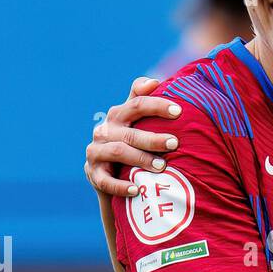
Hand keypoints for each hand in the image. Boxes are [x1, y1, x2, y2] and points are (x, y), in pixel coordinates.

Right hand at [84, 76, 181, 197]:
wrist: (110, 177)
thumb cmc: (130, 144)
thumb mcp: (136, 123)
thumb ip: (143, 101)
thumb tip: (156, 81)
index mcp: (118, 115)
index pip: (137, 104)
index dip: (157, 105)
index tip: (178, 111)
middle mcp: (104, 130)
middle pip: (129, 131)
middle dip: (153, 138)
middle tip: (175, 143)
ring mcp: (96, 152)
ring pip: (117, 152)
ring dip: (140, 158)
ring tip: (162, 167)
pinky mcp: (93, 174)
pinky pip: (105, 181)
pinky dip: (120, 185)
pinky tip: (136, 190)